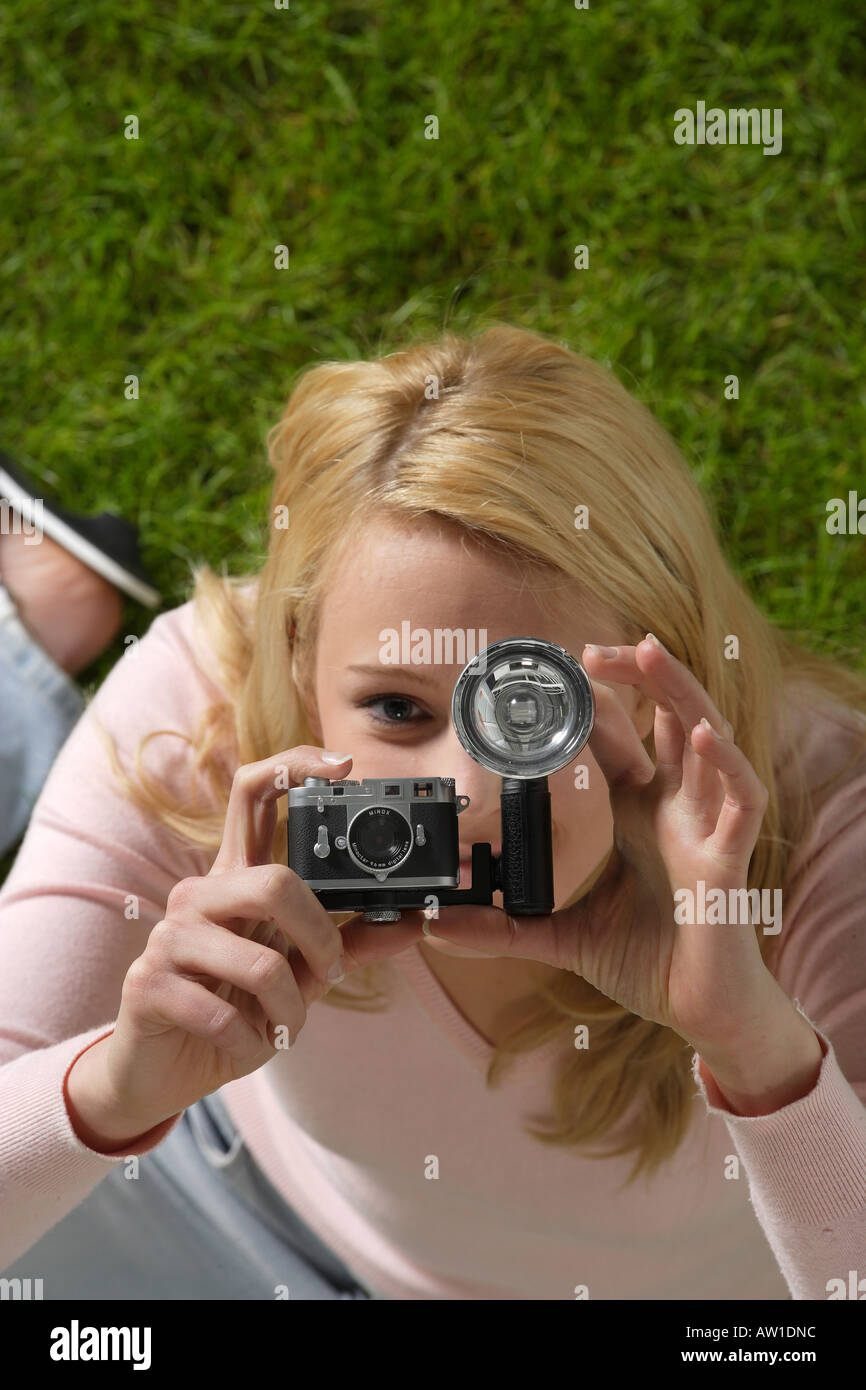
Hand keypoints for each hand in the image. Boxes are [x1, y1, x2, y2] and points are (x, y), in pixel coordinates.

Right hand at [67, 748, 423, 1145]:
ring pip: (261, 963)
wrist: (163, 1069)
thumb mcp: (297, 975)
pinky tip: (243, 1045)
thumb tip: (410, 920)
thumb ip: (345, 944)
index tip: (342, 767)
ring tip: (280, 1026)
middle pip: (275, 882)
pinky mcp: (148, 984)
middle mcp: (200, 894)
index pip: (253, 795)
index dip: (293, 768)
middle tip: (327, 975)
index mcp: (236, 879)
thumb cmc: (233, 1008)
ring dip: (288, 1010)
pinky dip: (251, 1043)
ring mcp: (169, 935)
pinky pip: (226, 1017)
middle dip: (319, 938)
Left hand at [405, 636, 775, 1051]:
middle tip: (590, 648)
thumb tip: (440, 925)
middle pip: (669, 718)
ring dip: (681, 693)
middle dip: (640, 675)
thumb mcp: (565, 936)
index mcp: (643, 815)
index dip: (594, 706)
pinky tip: (700, 734)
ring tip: (647, 653)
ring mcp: (707, 829)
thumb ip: (507, 927)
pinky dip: (726, 763)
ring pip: (707, 740)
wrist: (700, 1014)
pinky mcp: (730, 861)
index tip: (552, 674)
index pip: (621, 743)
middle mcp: (678, 809)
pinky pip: (741, 800)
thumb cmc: (651, 962)